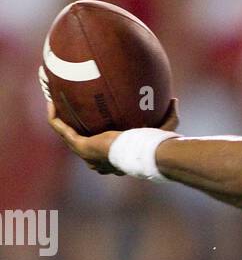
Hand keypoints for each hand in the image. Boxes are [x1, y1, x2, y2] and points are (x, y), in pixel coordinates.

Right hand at [46, 98, 178, 173]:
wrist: (143, 153)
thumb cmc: (154, 144)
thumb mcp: (162, 128)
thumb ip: (170, 116)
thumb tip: (174, 100)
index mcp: (114, 158)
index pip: (101, 149)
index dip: (94, 134)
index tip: (93, 117)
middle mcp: (98, 159)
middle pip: (80, 143)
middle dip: (72, 126)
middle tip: (68, 107)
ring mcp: (87, 154)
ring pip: (67, 135)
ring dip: (58, 119)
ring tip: (54, 102)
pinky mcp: (80, 146)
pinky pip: (61, 129)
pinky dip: (54, 116)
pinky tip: (51, 102)